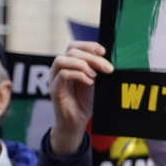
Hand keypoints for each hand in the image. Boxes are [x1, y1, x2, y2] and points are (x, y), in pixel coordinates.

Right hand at [51, 41, 112, 155]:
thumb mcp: (97, 82)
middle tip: (108, 69)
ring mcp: (55, 77)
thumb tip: (111, 60)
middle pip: (71, 51)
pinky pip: (62, 74)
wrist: (78, 120)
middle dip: (92, 58)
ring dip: (81, 65)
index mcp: (70, 63)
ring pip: (62, 60)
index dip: (88, 45)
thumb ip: (99, 70)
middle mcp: (60, 68)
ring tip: (94, 75)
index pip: (74, 46)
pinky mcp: (54, 88)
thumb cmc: (87, 100)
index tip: (103, 51)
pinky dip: (78, 75)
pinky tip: (89, 82)